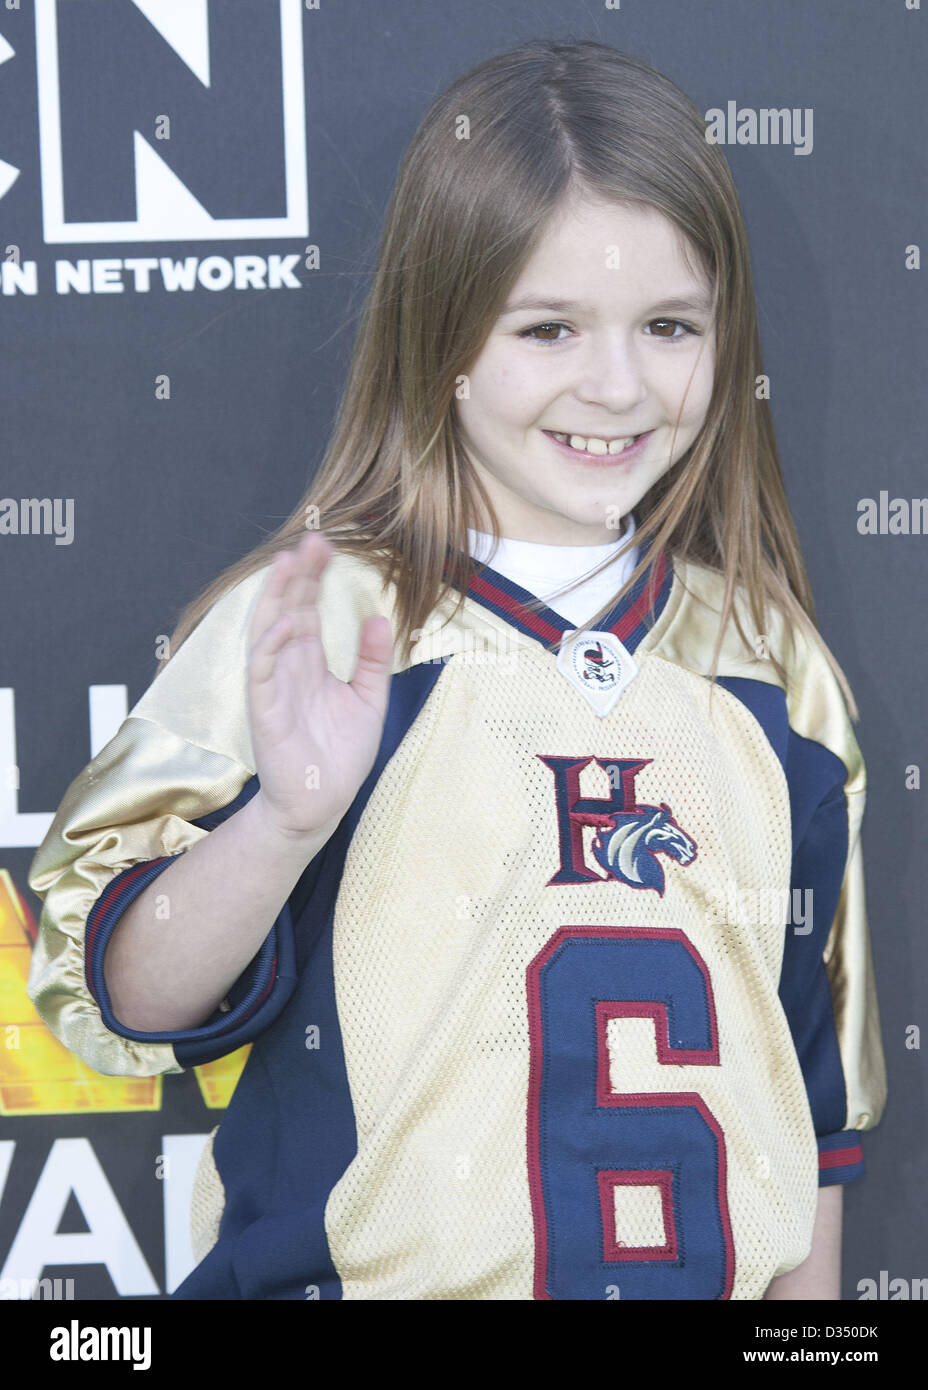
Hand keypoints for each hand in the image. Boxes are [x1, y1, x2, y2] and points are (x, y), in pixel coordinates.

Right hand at [246, 531, 392, 839]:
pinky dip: (270, 645)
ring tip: (289, 564)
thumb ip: (373, 661)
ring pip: (269, 631)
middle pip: (289, 609)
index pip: (310, 609)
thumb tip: (379, 618)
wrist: (321, 804)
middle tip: (312, 539)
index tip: (328, 546)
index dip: (316, 578)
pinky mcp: (265, 710)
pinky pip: (261, 671)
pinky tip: (285, 622)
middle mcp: (288, 667)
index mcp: (310, 663)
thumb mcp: (368, 700)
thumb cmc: (339, 755)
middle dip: (299, 575)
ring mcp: (273, 686)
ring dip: (278, 597)